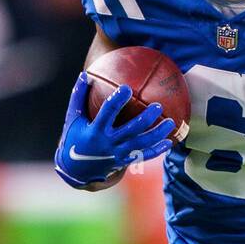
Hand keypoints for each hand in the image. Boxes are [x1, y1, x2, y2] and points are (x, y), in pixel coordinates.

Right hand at [54, 73, 174, 187]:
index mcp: (95, 131)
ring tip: (171, 122)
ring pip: (142, 144)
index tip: (127, 88)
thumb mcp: (73, 118)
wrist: (77, 170)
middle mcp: (108, 143)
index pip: (107, 113)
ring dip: (157, 134)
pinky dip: (157, 149)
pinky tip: (169, 142)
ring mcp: (118, 154)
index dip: (117, 101)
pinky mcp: (124, 161)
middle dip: (146, 119)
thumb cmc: (75, 137)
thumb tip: (85, 74)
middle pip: (131, 130)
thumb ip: (78, 97)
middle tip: (158, 106)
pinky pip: (144, 155)